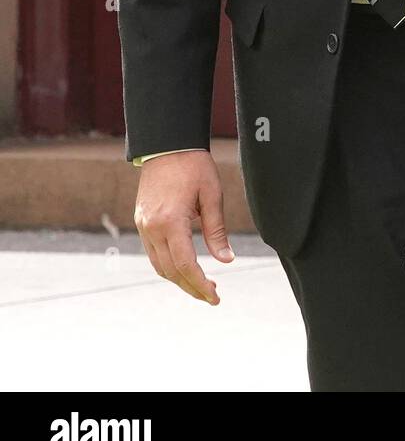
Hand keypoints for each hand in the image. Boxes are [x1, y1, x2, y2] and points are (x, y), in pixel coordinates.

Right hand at [134, 150, 232, 303]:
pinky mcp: (141, 221)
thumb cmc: (194, 165)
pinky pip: (153, 253)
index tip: (215, 296)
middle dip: (191, 288)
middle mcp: (152, 227)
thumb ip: (217, 231)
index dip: (200, 284)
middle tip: (212, 296)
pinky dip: (168, 265)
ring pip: (159, 266)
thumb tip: (227, 261)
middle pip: (170, 271)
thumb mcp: (212, 195)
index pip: (185, 265)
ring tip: (201, 285)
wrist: (167, 144)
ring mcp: (143, 225)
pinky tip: (184, 267)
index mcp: (171, 221)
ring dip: (179, 280)